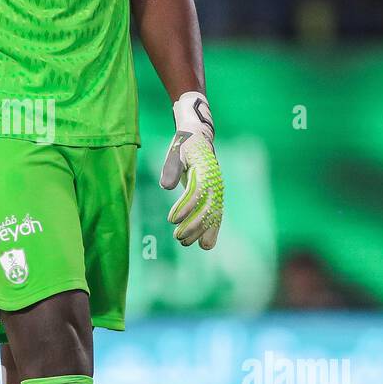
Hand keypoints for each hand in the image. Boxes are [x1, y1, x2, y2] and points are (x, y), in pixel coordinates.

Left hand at [159, 91, 223, 249]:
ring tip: (183, 243)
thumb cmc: (184, 144)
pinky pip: (215, 215)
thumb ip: (171, 168)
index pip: (198, 192)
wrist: (198, 138)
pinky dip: (211, 230)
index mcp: (206, 169)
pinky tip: (204, 245)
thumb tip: (165, 186)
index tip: (171, 219)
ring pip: (212, 215)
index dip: (186, 207)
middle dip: (193, 224)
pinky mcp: (214, 196)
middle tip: (176, 236)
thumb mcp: (176, 151)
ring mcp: (216, 190)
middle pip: (207, 207)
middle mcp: (215, 182)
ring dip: (200, 231)